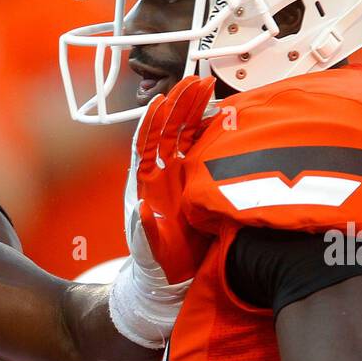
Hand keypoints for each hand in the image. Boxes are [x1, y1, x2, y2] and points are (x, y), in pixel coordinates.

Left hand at [133, 75, 214, 285]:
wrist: (173, 278)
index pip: (145, 144)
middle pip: (169, 129)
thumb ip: (144, 233)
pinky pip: (204, 150)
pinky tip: (221, 114)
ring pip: (187, 134)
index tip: (162, 99)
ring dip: (196, 110)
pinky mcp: (198, 181)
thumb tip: (141, 211)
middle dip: (180, 104)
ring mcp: (181, 175)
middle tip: (195, 82)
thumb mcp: (148, 250)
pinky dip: (210, 131)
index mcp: (145, 184)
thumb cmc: (155, 264)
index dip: (152, 121)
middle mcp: (162, 174)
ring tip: (208, 87)